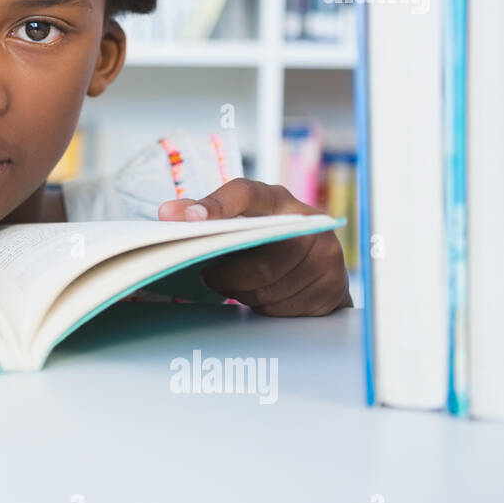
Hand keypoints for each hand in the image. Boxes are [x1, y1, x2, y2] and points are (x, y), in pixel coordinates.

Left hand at [157, 178, 351, 316]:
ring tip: (240, 285)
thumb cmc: (265, 237)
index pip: (244, 194)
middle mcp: (308, 221)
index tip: (186, 220)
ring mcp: (327, 254)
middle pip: (259, 261)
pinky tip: (267, 296)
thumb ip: (204, 215)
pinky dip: (269, 308)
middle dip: (228, 276)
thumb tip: (169, 214)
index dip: (215, 206)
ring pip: (270, 289)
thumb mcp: (239, 220)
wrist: (316, 260)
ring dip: (246, 294)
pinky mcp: (335, 286)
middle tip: (211, 276)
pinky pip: (288, 308)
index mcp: (276, 199)